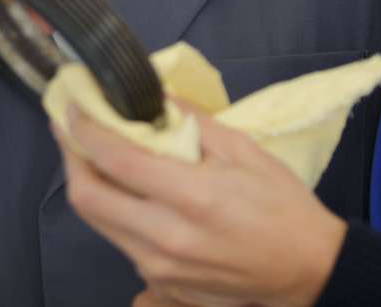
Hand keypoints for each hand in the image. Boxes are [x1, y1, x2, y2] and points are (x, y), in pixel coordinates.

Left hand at [56, 100, 346, 306]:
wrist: (310, 271)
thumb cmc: (283, 207)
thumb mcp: (244, 152)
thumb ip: (193, 123)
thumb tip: (154, 96)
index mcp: (191, 198)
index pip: (115, 160)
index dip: (84, 130)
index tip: (72, 106)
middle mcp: (166, 237)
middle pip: (87, 197)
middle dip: (70, 158)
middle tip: (70, 129)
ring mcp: (159, 268)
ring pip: (98, 223)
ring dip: (89, 185)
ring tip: (93, 155)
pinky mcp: (162, 284)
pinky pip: (121, 243)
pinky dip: (114, 214)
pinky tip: (125, 193)